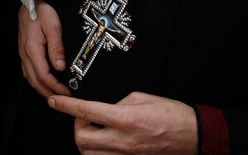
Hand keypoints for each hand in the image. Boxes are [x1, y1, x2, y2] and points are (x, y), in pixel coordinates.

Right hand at [18, 0, 69, 96]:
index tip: (67, 91)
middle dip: (48, 92)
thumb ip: (56, 47)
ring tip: (55, 94)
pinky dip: (36, 81)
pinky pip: (28, 71)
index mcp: (32, 49)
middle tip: (63, 99)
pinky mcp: (23, 51)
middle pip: (35, 81)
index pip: (43, 75)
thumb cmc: (41, 11)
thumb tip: (60, 67)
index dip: (55, 86)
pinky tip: (44, 82)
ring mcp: (22, 53)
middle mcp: (25, 54)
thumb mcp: (53, 25)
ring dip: (42, 88)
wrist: (29, 3)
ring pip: (30, 78)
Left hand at [48, 92, 197, 154]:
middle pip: (80, 138)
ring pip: (88, 153)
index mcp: (124, 118)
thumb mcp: (141, 97)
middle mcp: (121, 140)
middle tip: (85, 117)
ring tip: (96, 128)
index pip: (85, 110)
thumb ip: (116, 103)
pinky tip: (105, 139)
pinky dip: (98, 150)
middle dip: (76, 125)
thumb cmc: (171, 114)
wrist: (193, 135)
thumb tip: (102, 108)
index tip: (54, 101)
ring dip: (85, 139)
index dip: (65, 105)